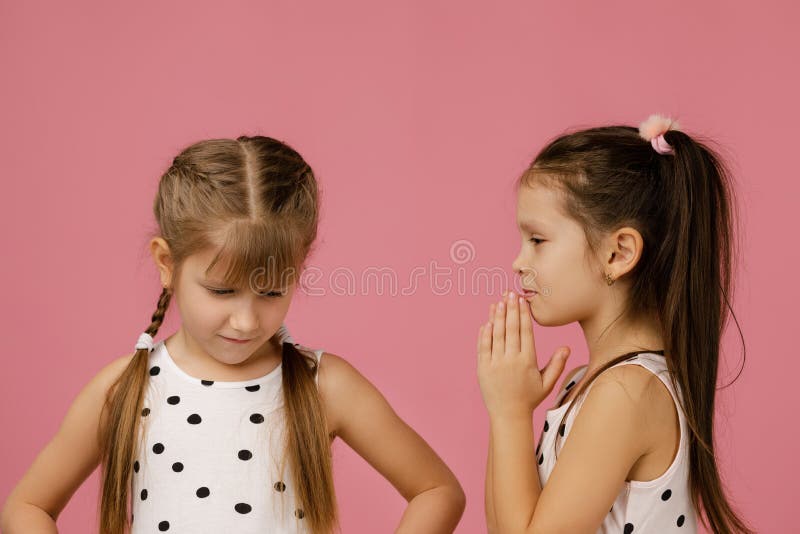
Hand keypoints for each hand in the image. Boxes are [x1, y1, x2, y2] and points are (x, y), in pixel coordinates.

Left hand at [477, 291, 570, 417]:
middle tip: (510, 293)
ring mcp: (495, 363)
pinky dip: (484, 333)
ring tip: (498, 302)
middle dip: (510, 309)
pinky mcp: (482, 368)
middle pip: (510, 329)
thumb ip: (557, 364)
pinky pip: (483, 347)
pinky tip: (487, 321)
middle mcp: (511, 360)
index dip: (523, 315)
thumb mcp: (547, 383)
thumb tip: (567, 347)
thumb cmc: (529, 398)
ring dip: (496, 317)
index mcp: (527, 361)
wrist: (508, 415)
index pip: (525, 332)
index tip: (522, 300)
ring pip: (496, 335)